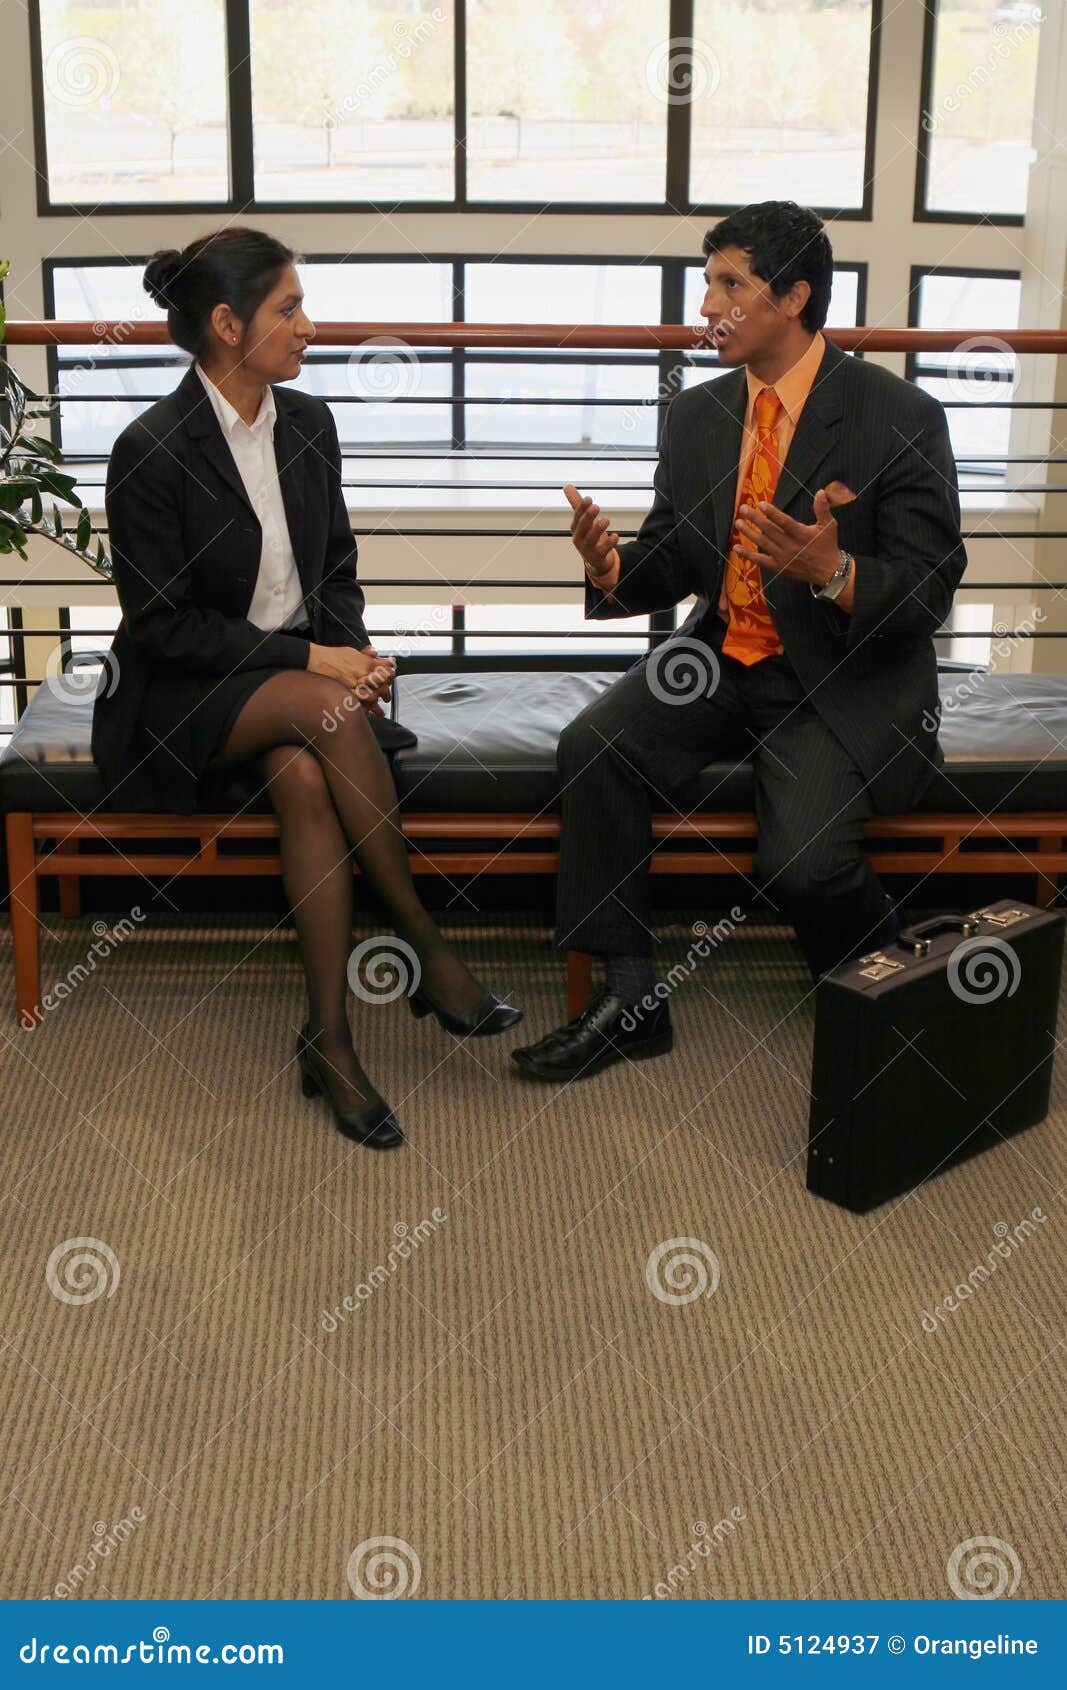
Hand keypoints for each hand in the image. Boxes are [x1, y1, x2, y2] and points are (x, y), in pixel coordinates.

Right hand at [307, 642, 395, 716]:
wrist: (316, 661)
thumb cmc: (332, 656)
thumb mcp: (352, 651)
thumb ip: (365, 654)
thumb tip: (375, 653)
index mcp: (367, 663)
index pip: (387, 670)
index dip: (391, 675)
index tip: (391, 677)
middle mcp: (364, 675)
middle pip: (383, 686)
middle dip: (387, 692)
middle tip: (387, 697)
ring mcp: (356, 686)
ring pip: (374, 698)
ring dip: (378, 706)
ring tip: (379, 711)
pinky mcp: (347, 694)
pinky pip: (360, 706)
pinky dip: (365, 711)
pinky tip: (366, 715)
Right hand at [563, 483, 620, 590]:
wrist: (596, 561)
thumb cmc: (589, 537)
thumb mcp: (584, 520)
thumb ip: (577, 504)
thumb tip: (567, 486)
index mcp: (576, 528)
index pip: (577, 517)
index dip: (582, 508)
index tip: (589, 499)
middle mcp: (580, 539)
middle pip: (582, 528)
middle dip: (588, 517)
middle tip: (596, 507)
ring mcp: (588, 549)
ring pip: (591, 540)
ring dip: (598, 530)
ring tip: (606, 520)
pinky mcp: (598, 557)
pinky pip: (603, 551)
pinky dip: (610, 544)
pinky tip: (615, 536)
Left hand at [735, 480, 855, 587]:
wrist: (828, 571)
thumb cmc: (827, 546)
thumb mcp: (829, 526)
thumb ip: (823, 508)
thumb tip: (821, 491)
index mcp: (802, 534)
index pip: (784, 522)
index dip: (772, 513)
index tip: (760, 504)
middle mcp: (790, 546)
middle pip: (769, 530)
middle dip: (755, 519)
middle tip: (743, 508)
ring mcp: (783, 557)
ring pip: (763, 543)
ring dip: (749, 533)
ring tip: (738, 523)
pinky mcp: (778, 567)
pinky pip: (760, 560)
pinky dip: (748, 555)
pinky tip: (737, 547)